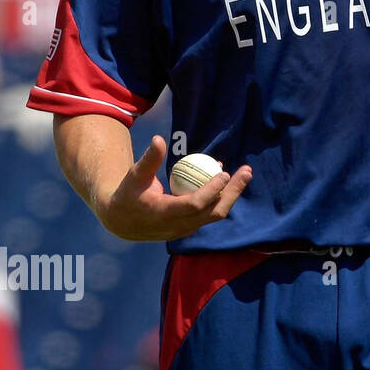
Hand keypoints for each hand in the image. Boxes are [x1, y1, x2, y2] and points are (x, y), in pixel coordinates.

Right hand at [96, 135, 252, 241]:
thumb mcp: (135, 176)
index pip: (194, 205)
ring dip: (232, 194)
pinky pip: (210, 212)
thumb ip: (149, 160)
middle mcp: (178, 226)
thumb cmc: (128, 194)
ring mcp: (186, 229)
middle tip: (246, 171)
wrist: (122, 222)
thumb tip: (159, 139)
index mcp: (163, 214)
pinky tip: (227, 179)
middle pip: (213, 212)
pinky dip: (221, 196)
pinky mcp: (190, 227)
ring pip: (216, 214)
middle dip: (233, 192)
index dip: (211, 191)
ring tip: (244, 173)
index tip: (224, 173)